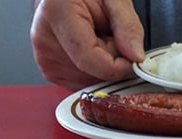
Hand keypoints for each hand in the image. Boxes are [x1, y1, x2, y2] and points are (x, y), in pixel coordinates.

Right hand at [31, 0, 145, 89]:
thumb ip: (128, 26)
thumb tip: (136, 57)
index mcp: (56, 14)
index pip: (90, 60)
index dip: (118, 66)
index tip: (132, 58)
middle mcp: (45, 40)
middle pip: (93, 74)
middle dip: (111, 62)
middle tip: (109, 36)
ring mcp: (46, 59)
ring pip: (90, 82)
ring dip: (103, 67)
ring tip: (97, 38)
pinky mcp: (51, 70)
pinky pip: (83, 83)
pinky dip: (93, 71)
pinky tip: (90, 48)